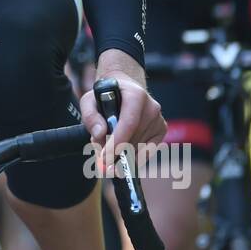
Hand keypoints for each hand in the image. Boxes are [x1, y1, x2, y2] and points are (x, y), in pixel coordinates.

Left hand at [79, 50, 165, 174]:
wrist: (123, 91)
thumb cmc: (105, 96)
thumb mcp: (89, 100)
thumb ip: (90, 116)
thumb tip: (100, 134)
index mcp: (136, 96)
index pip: (129, 123)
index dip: (117, 143)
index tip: (104, 158)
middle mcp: (151, 107)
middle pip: (133, 139)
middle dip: (114, 150)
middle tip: (99, 149)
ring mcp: (158, 119)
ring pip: (138, 147)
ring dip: (121, 151)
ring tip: (110, 140)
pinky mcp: (161, 130)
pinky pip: (147, 152)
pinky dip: (133, 155)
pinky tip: (122, 150)